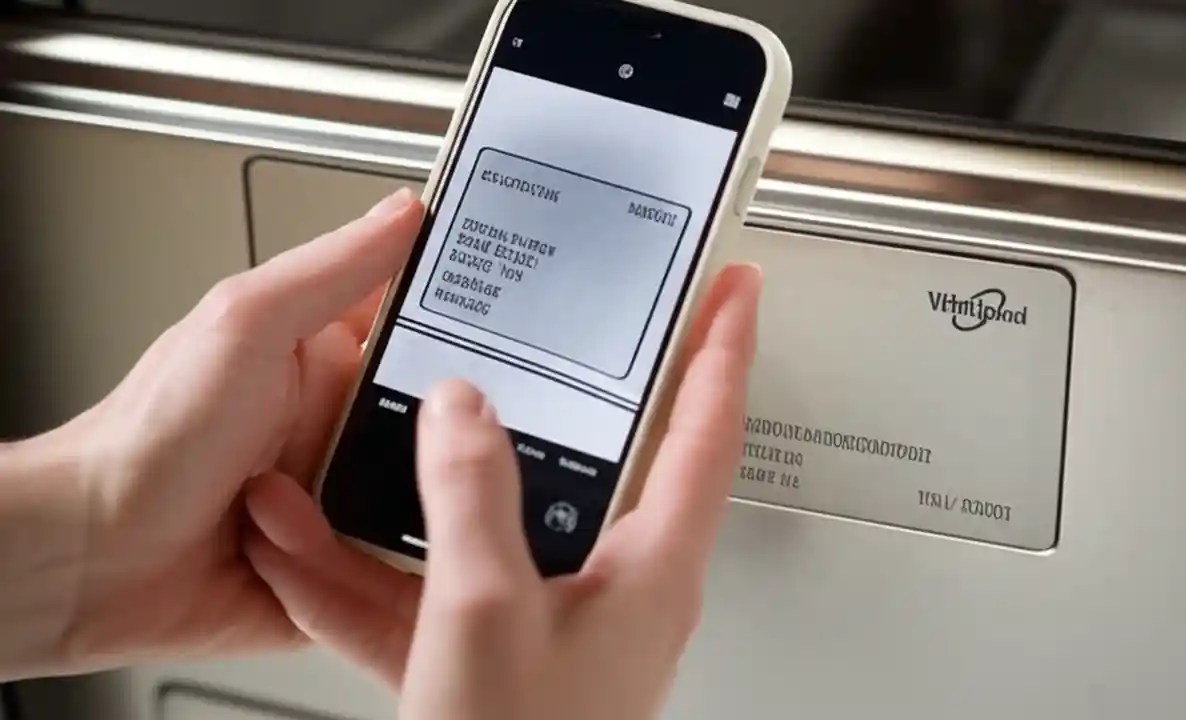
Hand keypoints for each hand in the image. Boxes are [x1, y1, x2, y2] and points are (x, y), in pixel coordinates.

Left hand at [0, 189, 423, 676]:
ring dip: (398, 508)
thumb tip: (405, 210)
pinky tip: (337, 556)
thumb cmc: (147, 438)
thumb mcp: (246, 326)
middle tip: (430, 444)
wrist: (91, 558)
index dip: (471, 325)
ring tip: (333, 502)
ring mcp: (343, 497)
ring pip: (430, 501)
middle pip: (442, 424)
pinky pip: (398, 572)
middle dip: (446, 440)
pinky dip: (377, 569)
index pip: (424, 327)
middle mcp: (341, 425)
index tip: (509, 332)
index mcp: (326, 357)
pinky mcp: (343, 566)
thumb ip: (332, 269)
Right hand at [244, 263, 761, 718]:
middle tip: (548, 330)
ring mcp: (547, 620)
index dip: (722, 347)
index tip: (732, 286)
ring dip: (420, 488)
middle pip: (594, 463)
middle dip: (554, 397)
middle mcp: (613, 587)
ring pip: (489, 524)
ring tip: (372, 434)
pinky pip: (432, 590)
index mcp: (651, 567)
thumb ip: (474, 496)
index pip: (706, 429)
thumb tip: (459, 409)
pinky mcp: (491, 655)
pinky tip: (308, 544)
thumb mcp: (490, 612)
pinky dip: (370, 568)